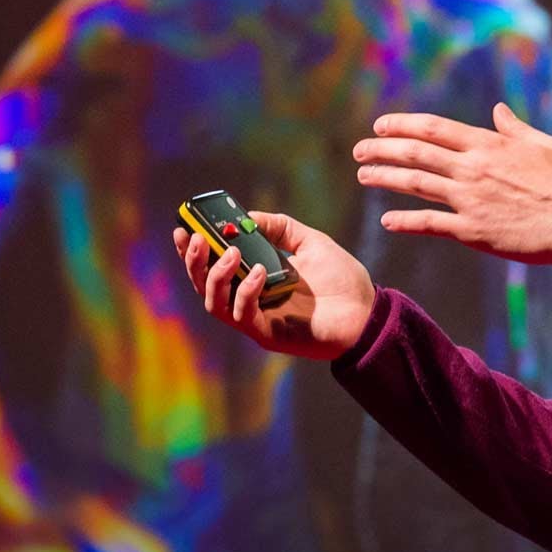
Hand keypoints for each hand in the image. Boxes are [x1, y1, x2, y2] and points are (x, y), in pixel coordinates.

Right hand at [174, 211, 376, 359]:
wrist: (368, 311)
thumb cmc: (341, 280)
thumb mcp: (309, 243)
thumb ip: (280, 228)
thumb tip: (247, 216)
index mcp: (254, 279)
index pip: (213, 266)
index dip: (193, 251)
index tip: (184, 228)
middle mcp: (250, 301)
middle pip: (205, 286)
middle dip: (194, 262)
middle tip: (197, 239)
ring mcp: (257, 320)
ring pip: (215, 303)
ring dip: (216, 276)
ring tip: (231, 253)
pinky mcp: (268, 334)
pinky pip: (243, 315)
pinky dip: (246, 291)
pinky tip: (259, 272)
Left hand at [354, 102, 551, 265]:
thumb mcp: (545, 144)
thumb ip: (516, 129)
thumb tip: (498, 111)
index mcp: (488, 144)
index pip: (434, 128)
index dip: (403, 125)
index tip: (382, 125)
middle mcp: (472, 168)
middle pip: (416, 153)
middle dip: (382, 149)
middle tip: (360, 150)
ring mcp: (469, 200)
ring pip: (416, 184)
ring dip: (385, 178)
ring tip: (364, 176)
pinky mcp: (473, 231)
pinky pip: (430, 223)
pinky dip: (406, 221)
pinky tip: (388, 221)